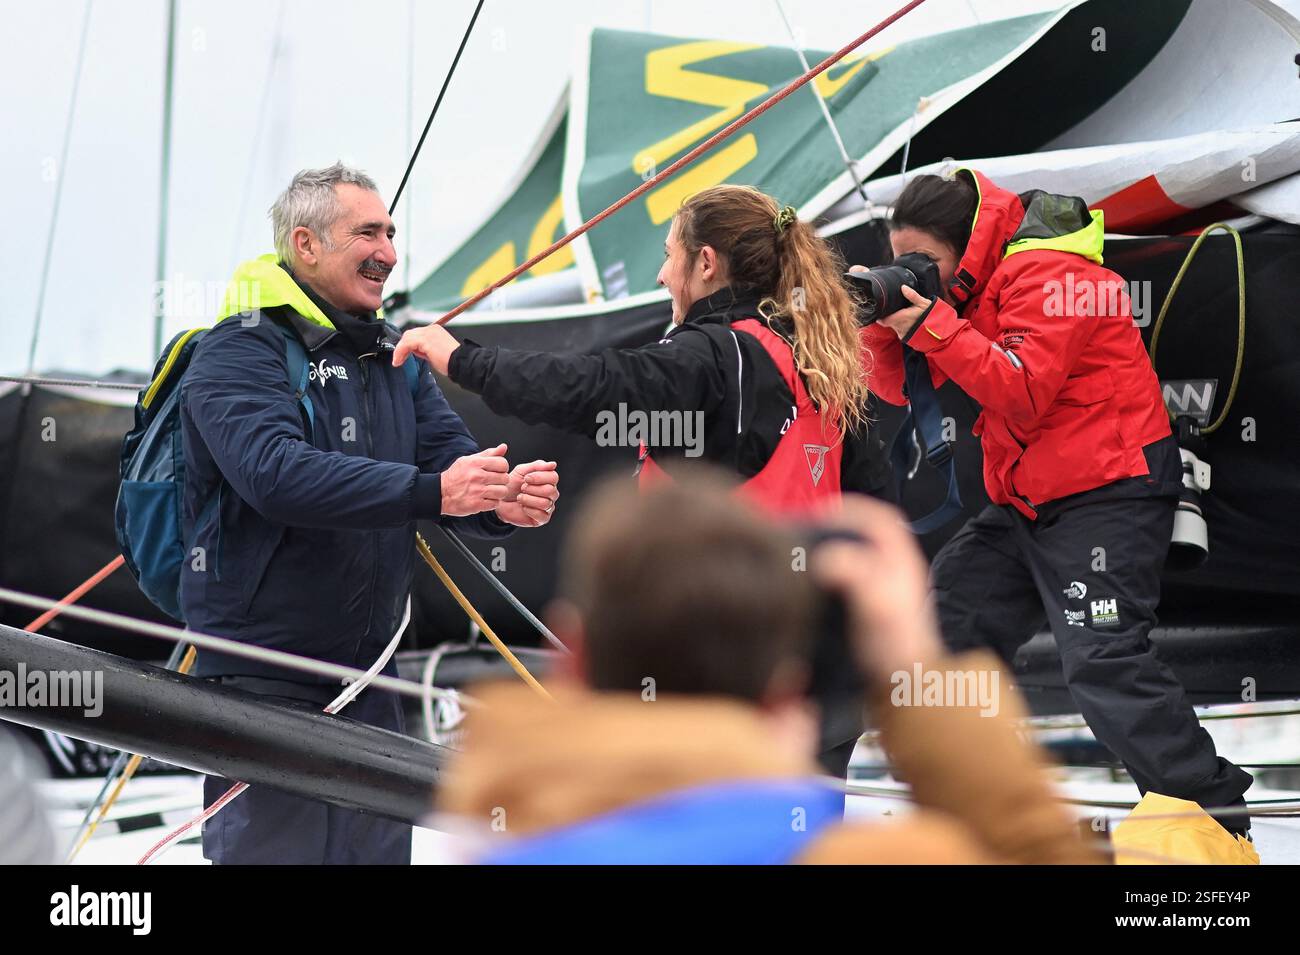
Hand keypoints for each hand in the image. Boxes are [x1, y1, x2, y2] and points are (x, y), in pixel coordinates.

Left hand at [393, 323, 459, 374]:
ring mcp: (428, 333)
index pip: (416, 334)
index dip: (407, 345)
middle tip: (398, 360)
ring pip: (406, 338)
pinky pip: (406, 344)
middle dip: (402, 347)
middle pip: (409, 334)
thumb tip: (413, 351)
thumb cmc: (452, 362)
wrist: (462, 363)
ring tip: (397, 362)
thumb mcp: (435, 353)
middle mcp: (431, 329)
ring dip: (399, 350)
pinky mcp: (425, 340)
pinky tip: (399, 361)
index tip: (403, 356)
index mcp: (435, 331)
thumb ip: (424, 349)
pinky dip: (400, 352)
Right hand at [440, 444, 509, 515]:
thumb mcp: (469, 460)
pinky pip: (495, 504)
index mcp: (475, 463)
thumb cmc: (456, 476)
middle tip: (493, 483)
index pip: (503, 464)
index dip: (502, 468)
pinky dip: (492, 503)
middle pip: (505, 478)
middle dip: (501, 481)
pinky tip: (485, 499)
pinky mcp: (476, 504)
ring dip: (498, 493)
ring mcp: (477, 491)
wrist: (440, 493)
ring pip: (502, 492)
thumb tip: (504, 447)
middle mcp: (476, 476)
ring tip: (491, 492)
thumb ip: (488, 454)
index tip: (496, 472)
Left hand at [494, 460, 559, 527]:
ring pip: (545, 503)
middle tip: (522, 488)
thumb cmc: (512, 485)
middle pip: (550, 490)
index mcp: (549, 481)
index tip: (526, 478)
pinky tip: (523, 507)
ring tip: (520, 497)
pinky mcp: (543, 519)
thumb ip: (537, 466)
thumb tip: (553, 464)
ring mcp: (548, 507)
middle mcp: (552, 494)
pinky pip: (542, 515)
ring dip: (529, 499)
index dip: (539, 477)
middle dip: (532, 489)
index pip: (554, 477)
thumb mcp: (522, 471)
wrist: (501, 501)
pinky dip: (529, 510)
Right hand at [812, 494, 941, 682]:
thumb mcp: (877, 605)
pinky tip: (811, 587)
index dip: (852, 510)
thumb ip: (857, 574)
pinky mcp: (870, 611)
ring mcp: (883, 592)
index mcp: (902, 561)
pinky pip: (848, 581)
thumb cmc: (894, 647)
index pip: (880, 518)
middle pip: (865, 535)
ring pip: (856, 557)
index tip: (820, 514)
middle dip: (836, 528)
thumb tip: (825, 557)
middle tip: (805, 533)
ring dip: (832, 551)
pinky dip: (830, 576)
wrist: (903, 689)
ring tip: (803, 557)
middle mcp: (895, 571)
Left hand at [880, 284, 930, 339]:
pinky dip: (899, 326)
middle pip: (888, 322)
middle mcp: (902, 327)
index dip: (880, 318)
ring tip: (900, 314)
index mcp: (904, 317)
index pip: (885, 321)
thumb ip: (913, 296)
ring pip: (892, 326)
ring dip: (894, 321)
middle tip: (891, 309)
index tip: (879, 312)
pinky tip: (905, 321)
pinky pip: (897, 330)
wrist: (939, 330)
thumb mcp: (924, 303)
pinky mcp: (904, 337)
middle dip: (888, 316)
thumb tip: (903, 287)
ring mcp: (903, 333)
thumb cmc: (931, 315)